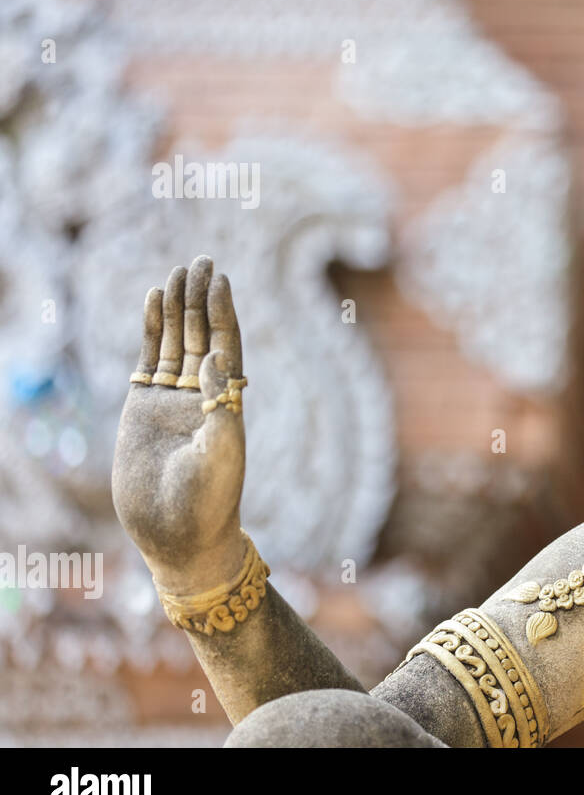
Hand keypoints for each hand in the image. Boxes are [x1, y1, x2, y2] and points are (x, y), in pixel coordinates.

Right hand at [111, 255, 247, 594]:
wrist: (177, 534)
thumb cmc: (208, 501)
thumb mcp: (222, 453)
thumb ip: (219, 406)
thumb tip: (213, 359)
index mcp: (227, 402)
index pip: (228, 346)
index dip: (224, 312)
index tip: (222, 279)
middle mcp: (202, 395)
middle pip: (203, 335)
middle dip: (202, 298)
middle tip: (202, 260)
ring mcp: (171, 399)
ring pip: (176, 342)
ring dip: (177, 307)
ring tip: (177, 272)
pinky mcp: (143, 408)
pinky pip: (148, 360)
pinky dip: (151, 331)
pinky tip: (153, 301)